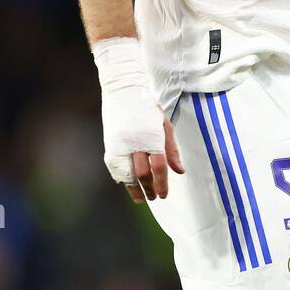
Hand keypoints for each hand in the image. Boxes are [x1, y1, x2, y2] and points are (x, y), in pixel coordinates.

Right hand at [94, 38, 183, 200]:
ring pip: (126, 174)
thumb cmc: (148, 108)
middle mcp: (136, 143)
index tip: (163, 195)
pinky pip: (115, 168)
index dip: (162, 184)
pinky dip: (121, 178)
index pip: (159, 168)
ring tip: (140, 197)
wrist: (124, 91)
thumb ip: (172, 150)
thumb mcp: (165, 125)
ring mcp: (121, 144)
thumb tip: (180, 172)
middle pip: (143, 174)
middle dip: (149, 189)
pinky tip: (127, 184)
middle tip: (154, 198)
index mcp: (153, 138)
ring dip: (133, 188)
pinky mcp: (110, 144)